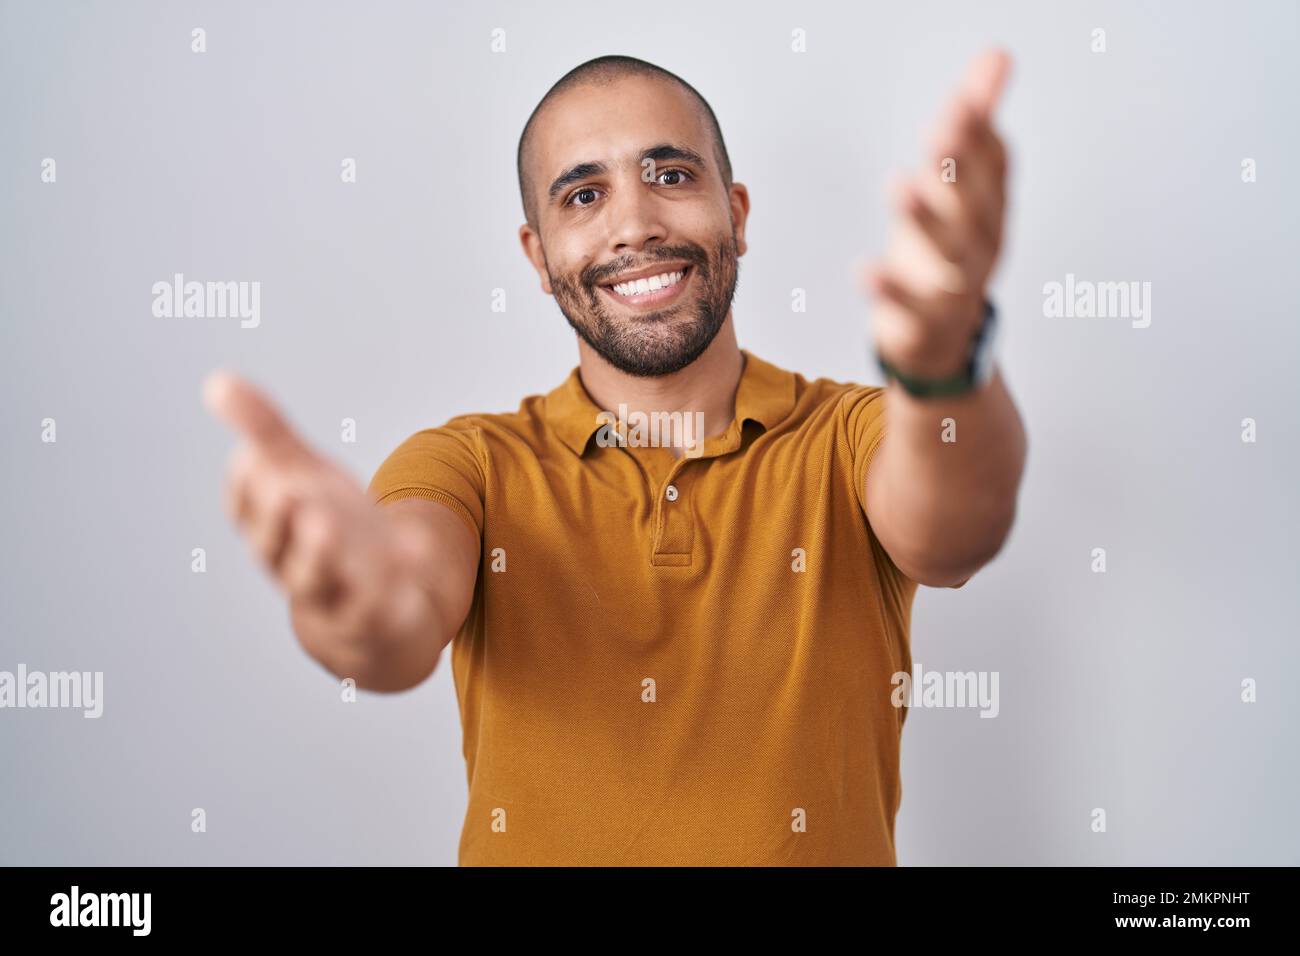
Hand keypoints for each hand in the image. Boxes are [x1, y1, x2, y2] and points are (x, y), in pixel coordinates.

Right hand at [203, 371, 433, 662]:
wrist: (373, 611)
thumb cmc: (326, 533)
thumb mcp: (302, 477)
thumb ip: (266, 433)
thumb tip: (217, 380)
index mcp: (269, 531)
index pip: (244, 510)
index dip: (246, 485)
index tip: (257, 454)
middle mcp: (290, 565)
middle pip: (273, 545)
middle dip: (278, 515)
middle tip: (287, 485)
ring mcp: (331, 595)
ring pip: (315, 579)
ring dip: (319, 552)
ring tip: (326, 522)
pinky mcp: (372, 617)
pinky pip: (375, 607)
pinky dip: (389, 584)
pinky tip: (411, 552)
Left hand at [864, 49, 1011, 379]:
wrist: (941, 340)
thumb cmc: (948, 249)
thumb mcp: (960, 188)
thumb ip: (973, 125)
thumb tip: (996, 57)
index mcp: (990, 209)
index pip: (991, 167)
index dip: (978, 134)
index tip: (966, 100)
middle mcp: (978, 247)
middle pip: (972, 205)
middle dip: (957, 170)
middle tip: (938, 134)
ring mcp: (951, 288)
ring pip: (945, 254)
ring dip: (924, 220)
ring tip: (900, 185)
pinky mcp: (919, 322)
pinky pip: (906, 307)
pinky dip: (888, 290)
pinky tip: (864, 270)